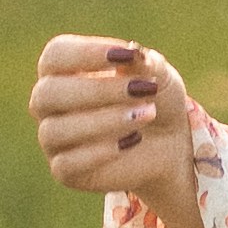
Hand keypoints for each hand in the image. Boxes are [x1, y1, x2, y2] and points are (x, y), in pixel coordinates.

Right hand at [29, 31, 207, 227]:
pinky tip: (130, 146)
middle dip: (98, 92)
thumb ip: (142, 64)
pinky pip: (67, 165)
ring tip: (145, 117)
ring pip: (55, 131)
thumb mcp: (159, 76)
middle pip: (49, 94)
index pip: (53, 56)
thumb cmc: (162, 102)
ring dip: (103, 122)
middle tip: (142, 92)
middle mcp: (50, 105)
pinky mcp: (67, 174)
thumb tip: (131, 56)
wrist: (178, 148)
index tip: (127, 53)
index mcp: (64, 71)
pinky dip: (99, 153)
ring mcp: (54, 141)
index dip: (85, 54)